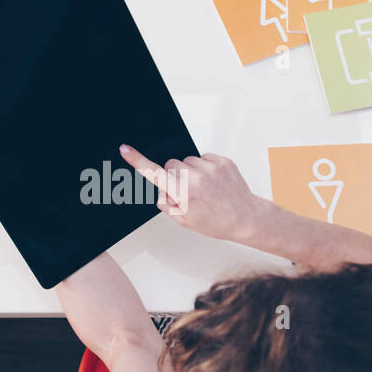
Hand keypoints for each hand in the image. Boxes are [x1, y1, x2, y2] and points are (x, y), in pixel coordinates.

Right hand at [119, 144, 264, 241]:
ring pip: (187, 160)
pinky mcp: (223, 161)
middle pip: (171, 164)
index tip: (125, 149)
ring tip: (204, 188)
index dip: (137, 160)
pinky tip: (213, 182)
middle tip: (188, 192)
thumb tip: (161, 187)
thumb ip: (166, 202)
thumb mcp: (183, 220)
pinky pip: (203, 157)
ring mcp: (211, 168)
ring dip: (190, 171)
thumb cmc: (216, 222)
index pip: (155, 173)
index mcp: (184, 193)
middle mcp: (196, 178)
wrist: (246, 218)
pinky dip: (205, 168)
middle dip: (174, 176)